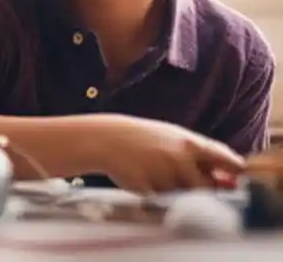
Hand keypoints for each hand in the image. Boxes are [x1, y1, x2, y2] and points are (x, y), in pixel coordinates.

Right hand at [94, 115, 244, 192]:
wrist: (105, 140)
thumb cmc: (144, 139)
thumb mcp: (174, 138)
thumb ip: (202, 157)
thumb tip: (231, 181)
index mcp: (190, 144)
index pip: (226, 161)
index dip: (233, 171)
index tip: (232, 177)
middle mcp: (179, 159)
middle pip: (205, 186)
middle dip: (194, 184)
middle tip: (173, 170)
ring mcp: (162, 175)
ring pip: (180, 194)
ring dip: (172, 188)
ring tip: (152, 170)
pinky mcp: (148, 189)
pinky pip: (160, 199)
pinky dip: (155, 192)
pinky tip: (142, 175)